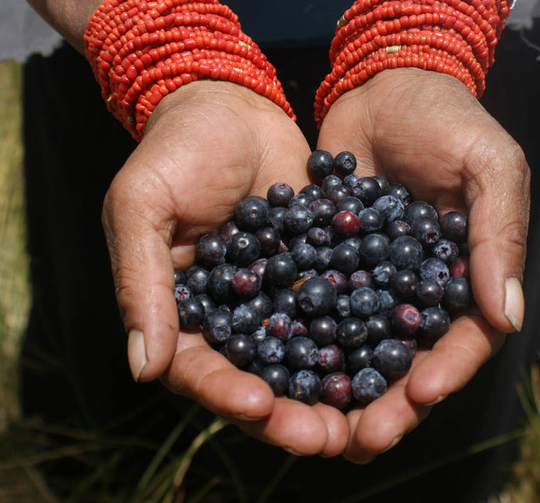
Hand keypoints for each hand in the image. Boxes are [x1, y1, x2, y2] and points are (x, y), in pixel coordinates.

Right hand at [101, 82, 347, 456]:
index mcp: (183, 310)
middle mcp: (235, 314)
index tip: (260, 408)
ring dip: (334, 390)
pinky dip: (366, 335)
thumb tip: (144, 370)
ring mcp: (281, 294)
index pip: (199, 369)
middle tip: (327, 438)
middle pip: (259, 378)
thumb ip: (143, 284)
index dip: (227, 393)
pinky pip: (343, 308)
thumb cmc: (173, 149)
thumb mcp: (142, 207)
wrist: (230, 100)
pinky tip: (397, 353)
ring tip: (367, 418)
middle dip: (291, 414)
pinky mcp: (321, 269)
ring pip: (307, 356)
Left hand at [317, 68, 528, 461]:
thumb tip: (508, 317)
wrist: (383, 78)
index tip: (422, 392)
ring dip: (338, 389)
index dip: (447, 369)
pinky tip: (271, 369)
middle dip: (388, 402)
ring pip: (357, 348)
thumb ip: (497, 235)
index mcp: (467, 275)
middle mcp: (420, 289)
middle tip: (360, 438)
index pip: (464, 337)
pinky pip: (314, 309)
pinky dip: (297, 341)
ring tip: (311, 423)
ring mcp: (371, 279)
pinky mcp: (327, 262)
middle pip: (407, 360)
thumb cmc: (448, 118)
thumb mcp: (488, 166)